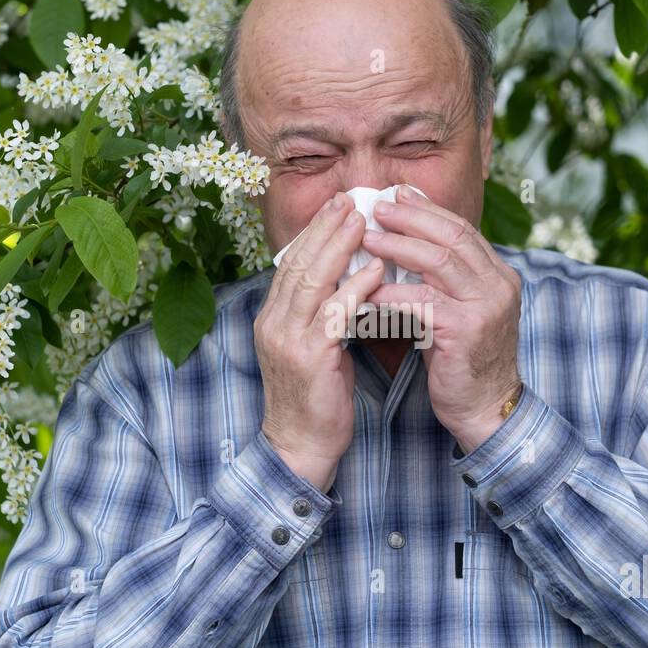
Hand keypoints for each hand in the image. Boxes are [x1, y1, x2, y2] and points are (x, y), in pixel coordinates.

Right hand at [255, 192, 385, 490]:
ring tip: (362, 221)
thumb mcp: (315, 349)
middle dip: (324, 228)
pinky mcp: (310, 359)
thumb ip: (323, 314)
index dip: (313, 232)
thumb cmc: (315, 399)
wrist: (301, 448)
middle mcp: (273, 324)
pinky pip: (333, 315)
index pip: (291, 264)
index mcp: (272, 319)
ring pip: (312, 282)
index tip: (337, 206)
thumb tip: (347, 280)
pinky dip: (354, 289)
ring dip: (338, 247)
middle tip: (349, 199)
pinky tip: (376, 271)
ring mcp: (287, 340)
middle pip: (298, 264)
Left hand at [361, 185, 522, 453]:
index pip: (461, 230)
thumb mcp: (460, 311)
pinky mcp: (465, 331)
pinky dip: (392, 293)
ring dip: (398, 247)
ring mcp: (486, 306)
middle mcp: (498, 285)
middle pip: (452, 237)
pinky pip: (422, 302)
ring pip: (438, 262)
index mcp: (499, 275)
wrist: (486, 410)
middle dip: (411, 219)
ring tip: (367, 240)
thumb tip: (406, 245)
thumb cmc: (464, 361)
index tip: (397, 195)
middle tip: (376, 208)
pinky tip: (368, 291)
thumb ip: (443, 280)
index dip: (428, 210)